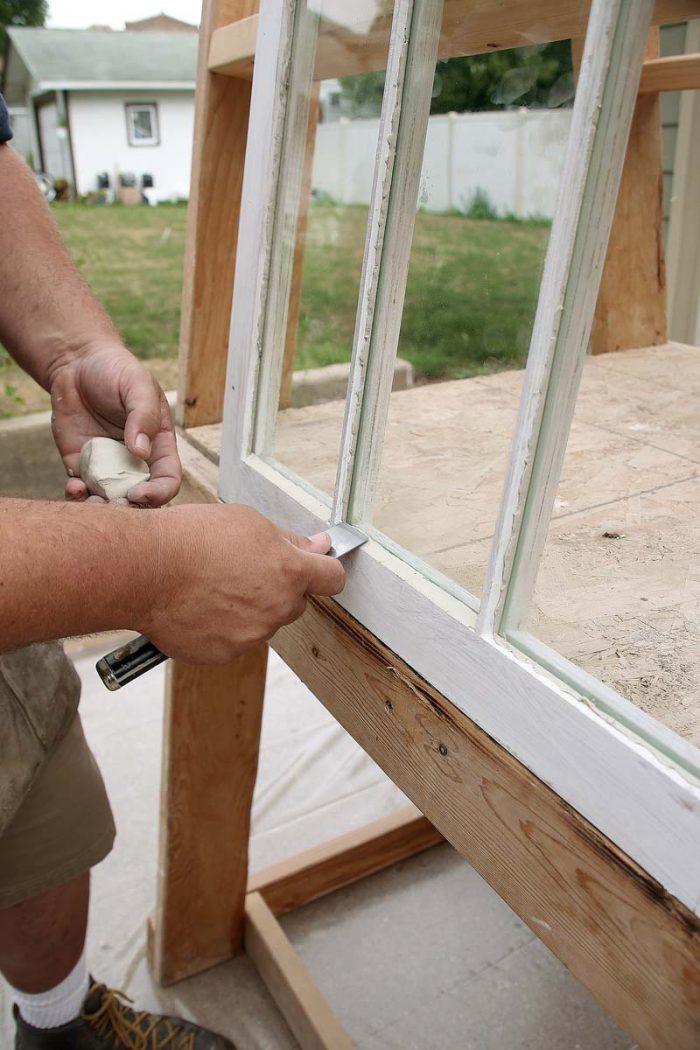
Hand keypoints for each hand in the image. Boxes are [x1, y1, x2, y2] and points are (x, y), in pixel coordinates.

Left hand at [48, 344, 180, 505]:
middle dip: (129, 507)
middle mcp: (135, 461)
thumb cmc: (115, 371)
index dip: (158, 492)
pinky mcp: (81, 465)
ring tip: (90, 501)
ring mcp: (108, 465)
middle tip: (114, 504)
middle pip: (141, 498)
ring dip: (101, 508)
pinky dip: (77, 496)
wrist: (76, 364)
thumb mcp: (137, 386)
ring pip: (110, 499)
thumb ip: (142, 416)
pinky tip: (73, 488)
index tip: (138, 493)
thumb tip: (140, 450)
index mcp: (158, 445)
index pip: (167, 479)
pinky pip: (82, 489)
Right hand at [141, 504, 345, 663]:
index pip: (333, 578)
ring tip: (209, 587)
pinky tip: (197, 607)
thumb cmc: (191, 538)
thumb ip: (287, 541)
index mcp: (290, 572)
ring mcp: (252, 636)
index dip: (325, 570)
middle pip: (294, 602)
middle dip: (277, 589)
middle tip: (240, 570)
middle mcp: (278, 608)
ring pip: (262, 623)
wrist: (144, 570)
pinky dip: (220, 628)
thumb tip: (316, 548)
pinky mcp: (224, 654)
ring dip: (247, 609)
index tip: (318, 567)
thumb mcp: (247, 521)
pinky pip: (233, 641)